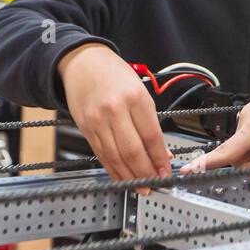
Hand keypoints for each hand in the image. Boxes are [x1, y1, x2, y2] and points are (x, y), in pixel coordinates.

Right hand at [58, 43, 171, 190]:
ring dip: (129, 176)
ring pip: (115, 157)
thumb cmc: (114, 74)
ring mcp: (97, 121)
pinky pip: (101, 155)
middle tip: (155, 184)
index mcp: (135, 98)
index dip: (159, 159)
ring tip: (141, 187)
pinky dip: (113, 170)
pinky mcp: (85, 129)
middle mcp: (115, 110)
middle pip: (132, 151)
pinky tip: (122, 178)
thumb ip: (150, 122)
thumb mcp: (140, 91)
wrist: (82, 63)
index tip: (166, 172)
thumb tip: (160, 152)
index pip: (151, 137)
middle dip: (145, 173)